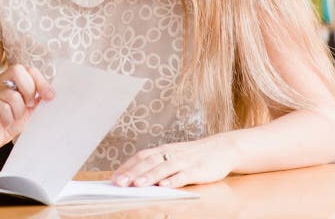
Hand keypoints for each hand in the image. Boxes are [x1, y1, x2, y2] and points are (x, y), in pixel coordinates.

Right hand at [0, 64, 54, 152]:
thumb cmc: (10, 121)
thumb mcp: (28, 109)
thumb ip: (36, 98)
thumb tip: (50, 92)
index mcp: (12, 79)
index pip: (28, 70)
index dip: (41, 82)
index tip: (50, 96)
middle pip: (17, 71)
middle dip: (29, 91)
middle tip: (29, 106)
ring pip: (12, 94)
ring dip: (19, 111)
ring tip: (14, 117)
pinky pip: (3, 108)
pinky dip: (9, 119)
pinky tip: (5, 123)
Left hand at [111, 134, 237, 188]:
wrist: (221, 148)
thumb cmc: (193, 155)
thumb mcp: (173, 156)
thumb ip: (157, 164)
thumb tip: (135, 176)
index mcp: (163, 150)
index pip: (140, 157)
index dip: (126, 167)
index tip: (113, 178)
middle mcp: (171, 154)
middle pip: (148, 163)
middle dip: (132, 173)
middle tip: (118, 183)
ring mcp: (184, 161)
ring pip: (163, 168)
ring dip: (149, 177)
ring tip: (136, 185)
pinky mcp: (198, 170)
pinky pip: (184, 175)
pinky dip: (174, 180)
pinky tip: (165, 186)